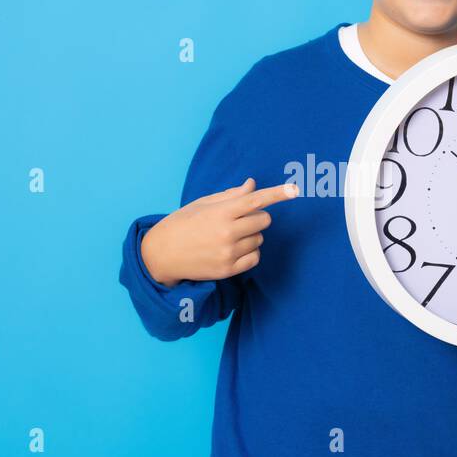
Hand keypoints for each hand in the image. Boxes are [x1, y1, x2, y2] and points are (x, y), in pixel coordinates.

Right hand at [140, 177, 299, 286]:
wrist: (161, 254)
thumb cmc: (181, 223)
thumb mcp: (202, 204)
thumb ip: (231, 196)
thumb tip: (253, 186)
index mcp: (221, 212)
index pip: (256, 200)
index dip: (277, 194)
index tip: (295, 190)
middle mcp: (227, 232)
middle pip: (263, 220)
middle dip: (257, 216)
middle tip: (238, 218)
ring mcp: (228, 253)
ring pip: (259, 239)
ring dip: (251, 235)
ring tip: (228, 236)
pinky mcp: (228, 269)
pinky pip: (255, 257)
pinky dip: (250, 252)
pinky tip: (233, 249)